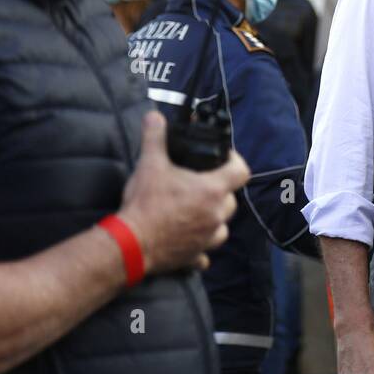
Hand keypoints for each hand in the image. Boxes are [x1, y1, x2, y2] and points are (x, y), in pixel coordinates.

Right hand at [119, 112, 250, 273]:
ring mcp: (208, 238)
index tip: (223, 158)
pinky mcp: (195, 256)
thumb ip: (155, 137)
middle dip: (220, 190)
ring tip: (195, 211)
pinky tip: (188, 240)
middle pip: (231, 199)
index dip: (235, 161)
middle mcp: (216, 215)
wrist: (131, 244)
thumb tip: (154, 116)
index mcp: (212, 191)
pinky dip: (200, 246)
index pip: (241, 171)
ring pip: (222, 227)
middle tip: (201, 184)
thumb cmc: (145, 204)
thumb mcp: (150, 164)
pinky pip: (205, 252)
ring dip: (213, 218)